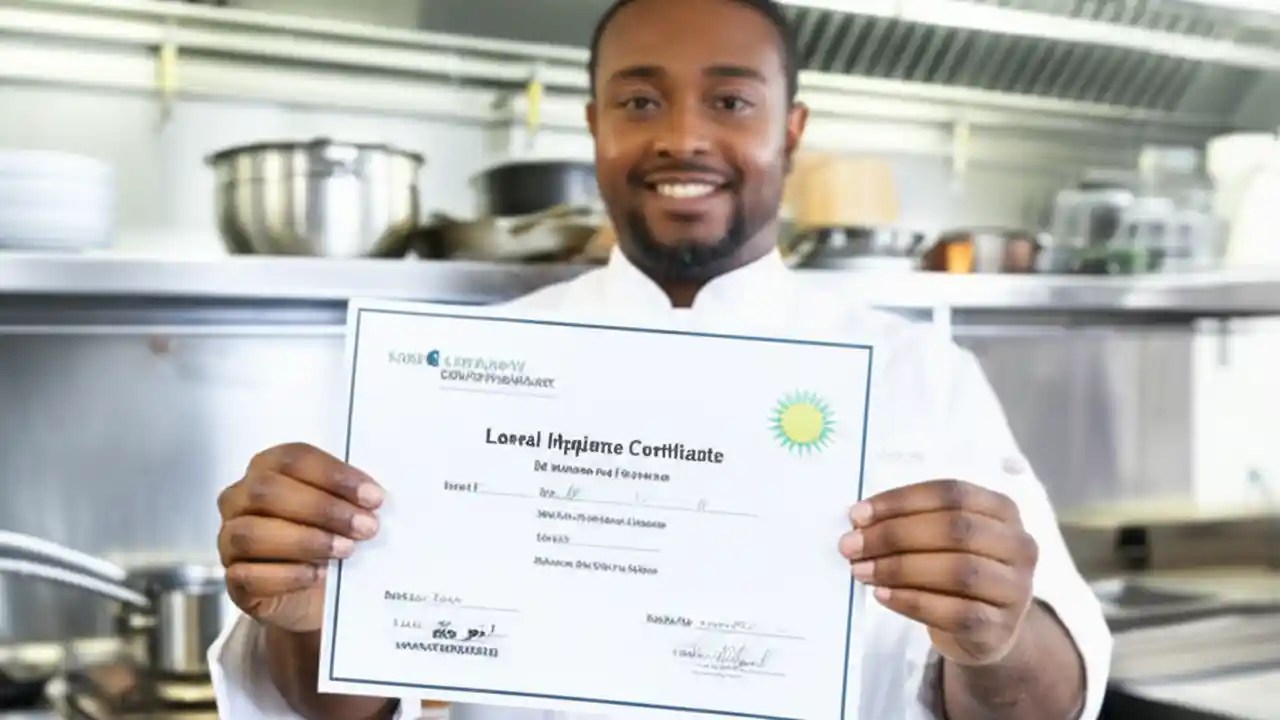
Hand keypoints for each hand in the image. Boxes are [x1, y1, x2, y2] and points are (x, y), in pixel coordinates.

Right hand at [217, 443, 384, 632]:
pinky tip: (318, 574)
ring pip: (251, 533)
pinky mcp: (234, 582)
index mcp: (268, 469)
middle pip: (268, 491)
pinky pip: (248, 575)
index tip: (372, 496)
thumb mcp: (343, 513)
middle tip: (365, 526)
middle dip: (322, 508)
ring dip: (305, 540)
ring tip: (345, 550)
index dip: (334, 475)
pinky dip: (287, 574)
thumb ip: (352, 498)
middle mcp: (240, 500)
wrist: (315, 597)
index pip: (293, 459)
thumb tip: (375, 498)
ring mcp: (230, 541)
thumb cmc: (329, 541)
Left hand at [838, 479, 1038, 665]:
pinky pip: (955, 612)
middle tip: (851, 545)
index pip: (951, 494)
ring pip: (958, 572)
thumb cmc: (956, 569)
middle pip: (956, 530)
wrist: (987, 628)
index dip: (901, 501)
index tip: (857, 514)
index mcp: (1002, 510)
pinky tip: (882, 595)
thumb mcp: (942, 539)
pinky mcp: (1000, 628)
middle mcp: (1019, 546)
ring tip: (861, 570)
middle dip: (895, 535)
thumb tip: (859, 520)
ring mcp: (1016, 589)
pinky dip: (912, 602)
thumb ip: (909, 523)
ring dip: (900, 569)